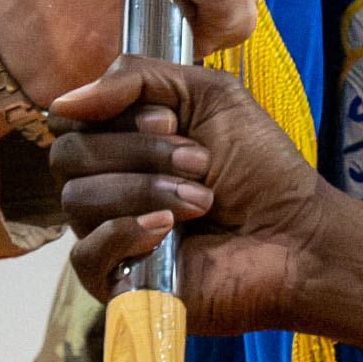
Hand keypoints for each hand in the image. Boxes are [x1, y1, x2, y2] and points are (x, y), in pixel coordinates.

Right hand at [52, 63, 362, 361]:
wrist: (298, 237)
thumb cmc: (262, 170)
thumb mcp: (208, 95)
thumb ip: (136, 79)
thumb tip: (64, 103)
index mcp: (121, 144)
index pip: (72, 121)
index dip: (112, 115)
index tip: (169, 121)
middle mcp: (106, 187)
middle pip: (68, 157)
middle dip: (137, 153)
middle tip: (200, 163)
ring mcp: (108, 236)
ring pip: (76, 201)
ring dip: (145, 191)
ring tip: (202, 200)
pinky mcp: (117, 282)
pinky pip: (85, 254)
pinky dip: (123, 233)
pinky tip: (166, 230)